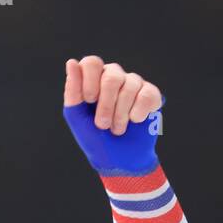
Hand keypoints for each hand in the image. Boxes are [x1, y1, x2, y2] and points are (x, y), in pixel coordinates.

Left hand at [62, 56, 163, 175]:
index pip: (92, 63)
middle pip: (112, 75)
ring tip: (117, 129)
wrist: (118, 160)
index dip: (89, 81)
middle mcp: (114, 77)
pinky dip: (138, 112)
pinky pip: (147, 94)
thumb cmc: (94, 138)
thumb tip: (71, 62)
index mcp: (93, 79)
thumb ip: (73, 91)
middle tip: (102, 125)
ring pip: (130, 85)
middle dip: (106, 105)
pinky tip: (134, 121)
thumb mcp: (77, 117)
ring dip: (121, 114)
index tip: (88, 101)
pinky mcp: (151, 95)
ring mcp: (134, 84)